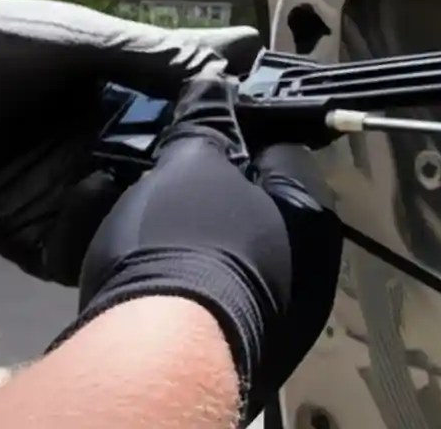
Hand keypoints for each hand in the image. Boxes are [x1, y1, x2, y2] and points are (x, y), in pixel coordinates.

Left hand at [0, 0, 260, 282]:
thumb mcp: (90, 42)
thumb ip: (162, 58)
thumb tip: (240, 61)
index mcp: (120, 109)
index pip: (186, 131)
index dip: (221, 136)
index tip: (267, 138)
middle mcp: (100, 157)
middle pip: (165, 186)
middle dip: (196, 189)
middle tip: (236, 190)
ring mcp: (65, 198)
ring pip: (127, 226)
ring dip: (150, 219)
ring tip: (180, 206)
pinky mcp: (27, 233)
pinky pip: (73, 253)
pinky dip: (92, 234)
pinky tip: (98, 196)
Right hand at [53, 74, 342, 426]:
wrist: (155, 361)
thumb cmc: (185, 242)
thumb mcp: (190, 163)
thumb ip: (205, 120)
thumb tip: (215, 80)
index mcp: (310, 215)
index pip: (276, 149)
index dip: (228, 132)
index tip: (186, 131)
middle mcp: (308, 270)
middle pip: (248, 206)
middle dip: (200, 189)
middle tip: (150, 177)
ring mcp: (275, 319)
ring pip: (222, 254)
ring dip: (182, 235)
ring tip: (130, 222)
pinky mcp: (237, 354)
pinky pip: (204, 299)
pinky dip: (174, 282)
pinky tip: (136, 274)